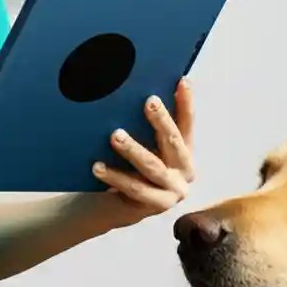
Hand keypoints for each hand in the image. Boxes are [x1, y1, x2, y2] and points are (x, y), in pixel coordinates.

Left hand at [83, 78, 195, 230]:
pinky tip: (97, 166)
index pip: (188, 122)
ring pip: (152, 166)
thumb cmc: (137, 167)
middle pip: (173, 141)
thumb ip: (149, 125)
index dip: (187, 101)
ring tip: (115, 135)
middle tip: (149, 101)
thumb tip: (132, 87)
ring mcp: (173, 190)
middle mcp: (185, 169)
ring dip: (133, 149)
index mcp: (185, 150)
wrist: (128, 206)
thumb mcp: (148, 144)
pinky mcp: (156, 206)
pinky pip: (134, 189)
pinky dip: (115, 177)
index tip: (182, 80)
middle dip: (161, 120)